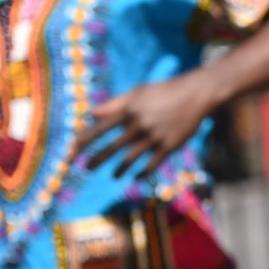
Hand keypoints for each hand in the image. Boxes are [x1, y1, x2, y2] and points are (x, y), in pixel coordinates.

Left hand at [76, 74, 219, 178]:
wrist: (195, 94)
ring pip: (130, 158)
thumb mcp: (137, 93)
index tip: (72, 152)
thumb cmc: (163, 92)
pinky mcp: (169, 145)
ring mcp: (154, 136)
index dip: (83, 142)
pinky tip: (136, 176)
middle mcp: (139, 125)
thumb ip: (113, 104)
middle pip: (112, 147)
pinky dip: (142, 172)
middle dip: (97, 159)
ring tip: (114, 176)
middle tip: (87, 168)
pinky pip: (152, 164)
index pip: (99, 129)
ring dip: (119, 169)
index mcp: (128, 111)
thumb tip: (92, 114)